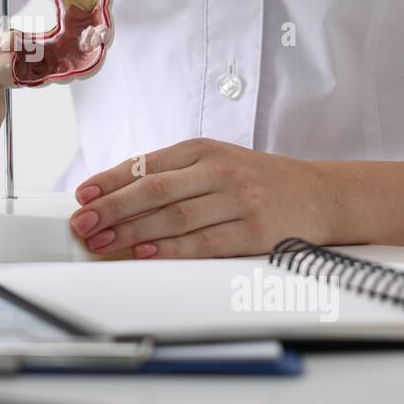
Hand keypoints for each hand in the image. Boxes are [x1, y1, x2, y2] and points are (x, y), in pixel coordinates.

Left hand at [69, 138, 338, 258]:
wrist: (320, 194)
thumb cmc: (258, 181)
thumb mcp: (216, 162)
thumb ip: (173, 174)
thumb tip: (117, 194)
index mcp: (204, 150)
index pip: (146, 164)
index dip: (110, 180)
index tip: (83, 195)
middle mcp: (219, 171)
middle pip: (153, 190)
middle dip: (112, 208)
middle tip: (83, 223)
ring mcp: (237, 200)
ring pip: (173, 217)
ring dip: (132, 232)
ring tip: (103, 242)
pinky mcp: (253, 231)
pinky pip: (203, 243)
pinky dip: (170, 249)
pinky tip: (145, 253)